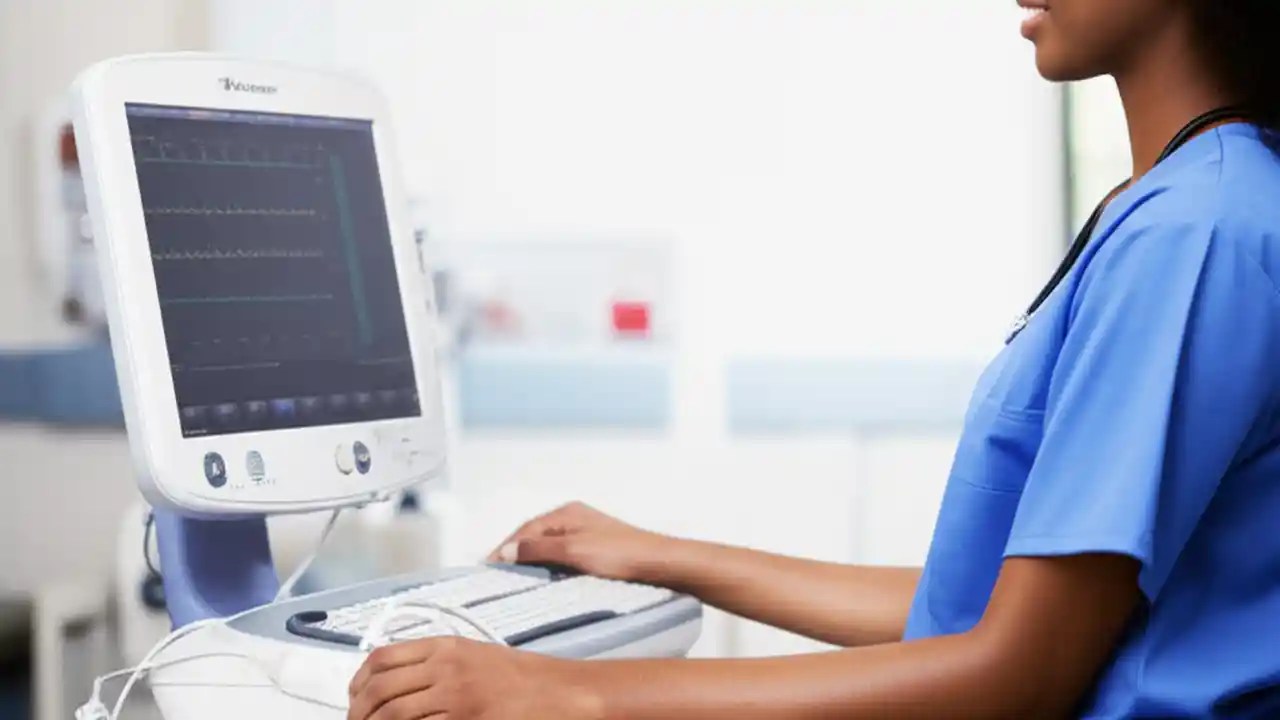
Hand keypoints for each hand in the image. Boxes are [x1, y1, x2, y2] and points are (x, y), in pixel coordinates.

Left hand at [347, 637, 601, 719]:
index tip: (353, 699)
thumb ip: (438, 662)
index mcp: (447, 647)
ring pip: (395, 715)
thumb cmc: (524, 678)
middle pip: (381, 689)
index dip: (358, 682)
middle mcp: (447, 668)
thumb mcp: (476, 656)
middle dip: (360, 713)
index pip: (383, 658)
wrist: (561, 691)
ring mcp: (457, 697)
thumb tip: (398, 679)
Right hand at [487, 502, 674, 581]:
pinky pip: (562, 553)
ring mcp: (586, 531)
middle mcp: (575, 518)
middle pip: (535, 535)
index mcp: (567, 512)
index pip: (525, 529)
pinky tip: (545, 577)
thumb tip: (506, 550)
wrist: (660, 563)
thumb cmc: (620, 555)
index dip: (504, 547)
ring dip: (531, 559)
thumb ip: (538, 548)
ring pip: (548, 545)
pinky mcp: (596, 547)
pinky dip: (548, 564)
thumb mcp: (573, 551)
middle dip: (514, 552)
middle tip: (496, 574)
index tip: (487, 566)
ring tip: (514, 578)